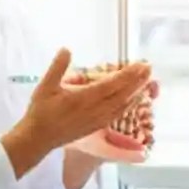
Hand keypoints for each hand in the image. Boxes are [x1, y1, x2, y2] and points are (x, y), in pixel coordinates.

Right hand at [1, 49, 150, 175]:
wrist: (38, 139)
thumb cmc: (41, 111)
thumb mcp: (45, 86)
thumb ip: (58, 67)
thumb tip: (67, 49)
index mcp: (83, 98)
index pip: (112, 84)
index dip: (128, 74)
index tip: (140, 64)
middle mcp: (94, 110)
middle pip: (122, 94)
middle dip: (137, 80)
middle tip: (150, 67)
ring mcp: (97, 119)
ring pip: (122, 105)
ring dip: (136, 92)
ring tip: (148, 81)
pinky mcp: (97, 126)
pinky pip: (117, 114)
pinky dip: (128, 105)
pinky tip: (135, 99)